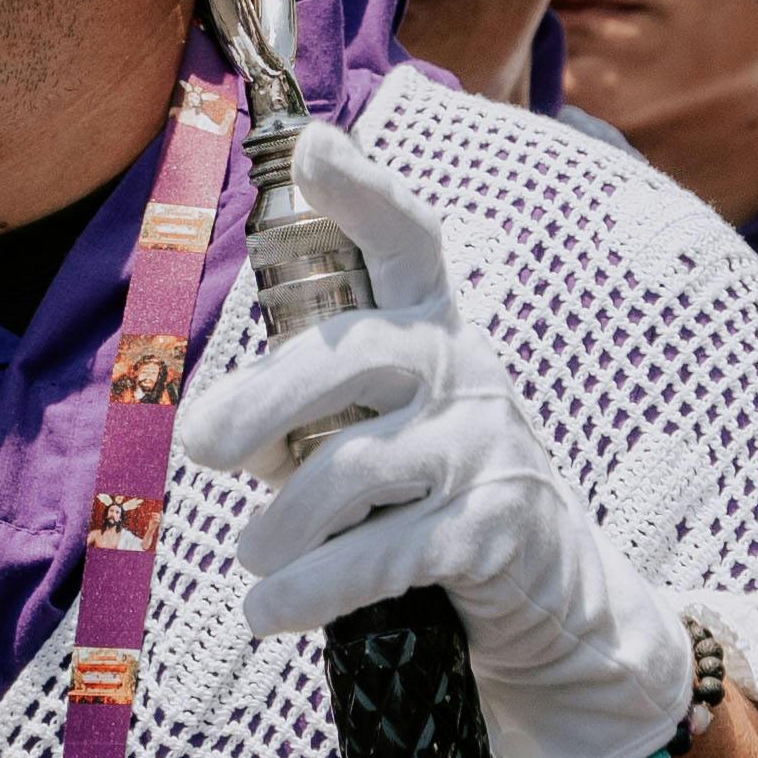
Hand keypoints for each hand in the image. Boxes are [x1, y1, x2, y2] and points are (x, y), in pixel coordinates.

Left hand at [176, 123, 692, 757]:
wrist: (555, 601)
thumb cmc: (434, 499)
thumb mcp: (379, 433)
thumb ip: (306, 414)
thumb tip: (213, 430)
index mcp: (436, 328)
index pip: (408, 240)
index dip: (363, 192)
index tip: (315, 148)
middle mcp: (466, 369)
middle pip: (349, 358)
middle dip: (261, 402)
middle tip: (202, 449)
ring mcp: (485, 448)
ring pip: (348, 470)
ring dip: (280, 524)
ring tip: (252, 557)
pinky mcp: (492, 531)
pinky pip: (377, 555)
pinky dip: (308, 589)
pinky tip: (266, 610)